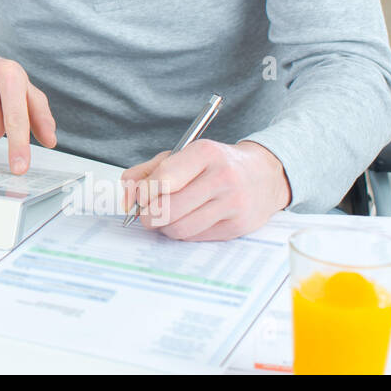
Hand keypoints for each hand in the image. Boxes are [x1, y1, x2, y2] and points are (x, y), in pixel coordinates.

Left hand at [120, 139, 290, 239]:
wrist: (263, 175)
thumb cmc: (215, 164)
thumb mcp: (181, 155)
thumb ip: (147, 171)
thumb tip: (127, 198)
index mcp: (205, 153)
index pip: (163, 180)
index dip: (144, 194)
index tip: (140, 198)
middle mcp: (222, 177)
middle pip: (168, 209)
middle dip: (149, 216)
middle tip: (147, 215)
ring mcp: (233, 203)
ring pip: (180, 228)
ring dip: (164, 228)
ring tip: (165, 219)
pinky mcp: (238, 226)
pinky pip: (196, 237)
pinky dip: (183, 233)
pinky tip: (187, 221)